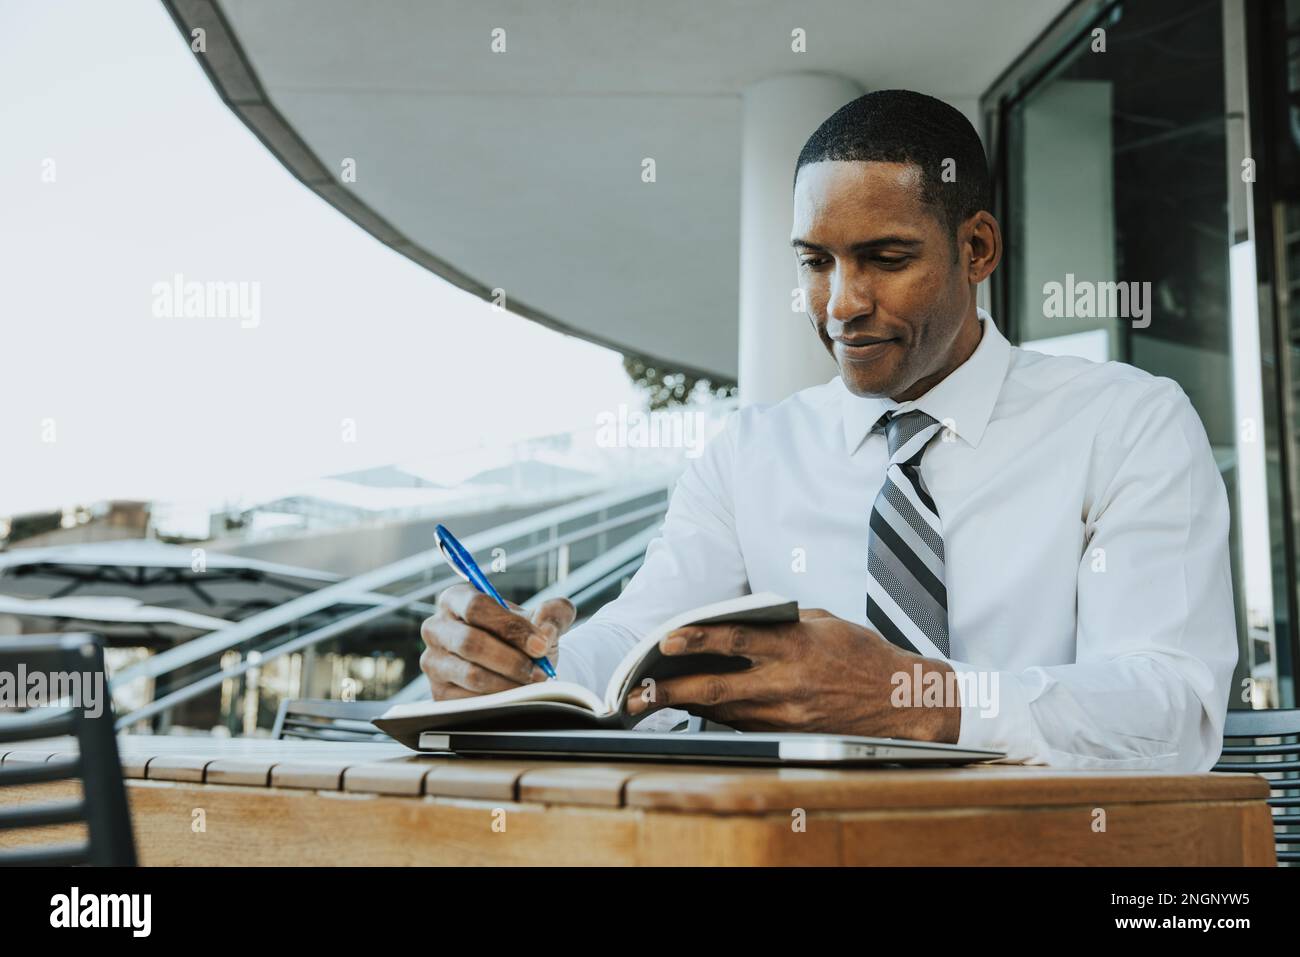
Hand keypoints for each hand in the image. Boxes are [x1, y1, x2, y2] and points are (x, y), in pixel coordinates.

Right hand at [420, 583, 575, 699]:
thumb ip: (554, 613)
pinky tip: (516, 697)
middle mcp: (437, 628)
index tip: (541, 644)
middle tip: (540, 670)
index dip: (511, 627)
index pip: (477, 607)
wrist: (516, 666)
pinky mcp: (438, 693)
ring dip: (508, 683)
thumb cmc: (523, 636)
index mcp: (456, 599)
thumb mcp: (545, 617)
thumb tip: (545, 630)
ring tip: (532, 684)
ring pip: (471, 675)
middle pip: (470, 642)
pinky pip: (468, 701)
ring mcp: (433, 662)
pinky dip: (498, 701)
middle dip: (511, 659)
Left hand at [624, 608, 960, 741]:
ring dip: (686, 704)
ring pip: (723, 710)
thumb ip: (779, 620)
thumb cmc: (860, 652)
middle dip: (672, 690)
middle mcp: (788, 683)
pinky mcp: (788, 732)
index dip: (698, 639)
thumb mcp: (822, 621)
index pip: (736, 639)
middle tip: (638, 691)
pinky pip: (742, 722)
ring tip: (653, 698)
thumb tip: (737, 619)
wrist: (900, 700)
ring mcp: (787, 714)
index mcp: (796, 645)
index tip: (667, 640)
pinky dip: (716, 713)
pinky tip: (694, 705)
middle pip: (717, 688)